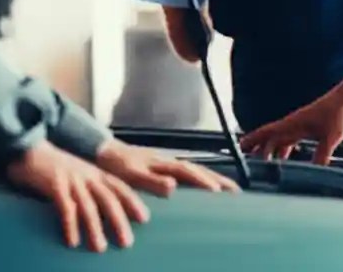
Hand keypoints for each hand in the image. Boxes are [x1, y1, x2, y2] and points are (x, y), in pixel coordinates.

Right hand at [6, 141, 147, 252]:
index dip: (133, 202)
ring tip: (99, 247)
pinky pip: (65, 207)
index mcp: (96, 173)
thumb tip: (106, 211)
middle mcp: (87, 175)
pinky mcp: (54, 184)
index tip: (144, 218)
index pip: (120, 187)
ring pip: (88, 205)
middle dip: (119, 221)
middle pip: (108, 199)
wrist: (31, 150)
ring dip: (95, 228)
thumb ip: (94, 187)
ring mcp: (72, 179)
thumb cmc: (57, 167)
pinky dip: (70, 225)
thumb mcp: (81, 173)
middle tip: (126, 242)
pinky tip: (72, 241)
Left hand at [95, 139, 239, 194]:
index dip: (205, 181)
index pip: (191, 172)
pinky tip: (204, 184)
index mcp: (165, 163)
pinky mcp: (164, 166)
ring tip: (228, 189)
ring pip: (196, 170)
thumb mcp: (132, 175)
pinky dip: (201, 177)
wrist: (105, 150)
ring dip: (213, 178)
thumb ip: (152, 180)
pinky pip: (189, 172)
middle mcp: (170, 161)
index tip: (220, 192)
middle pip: (200, 169)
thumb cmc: (117, 165)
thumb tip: (173, 186)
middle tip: (237, 191)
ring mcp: (168, 162)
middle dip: (219, 179)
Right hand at [239, 91, 342, 164]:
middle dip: (259, 150)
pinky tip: (287, 159)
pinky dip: (286, 150)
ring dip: (272, 151)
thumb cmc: (341, 111)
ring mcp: (302, 125)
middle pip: (271, 138)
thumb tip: (313, 173)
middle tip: (247, 163)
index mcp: (295, 123)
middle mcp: (295, 123)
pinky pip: (293, 140)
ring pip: (281, 140)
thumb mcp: (333, 136)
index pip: (269, 131)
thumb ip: (322, 154)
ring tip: (264, 165)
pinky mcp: (311, 127)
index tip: (240, 147)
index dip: (254, 139)